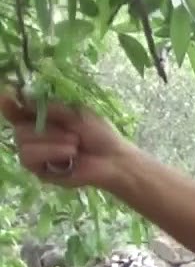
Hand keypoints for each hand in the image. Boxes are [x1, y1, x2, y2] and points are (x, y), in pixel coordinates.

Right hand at [0, 95, 135, 188]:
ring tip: (75, 145)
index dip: (9, 104)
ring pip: (22, 142)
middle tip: (73, 134)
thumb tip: (23, 97)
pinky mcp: (39, 171)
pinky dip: (50, 152)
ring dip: (50, 141)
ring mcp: (36, 154)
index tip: (7, 95)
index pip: (16, 111)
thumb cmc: (99, 134)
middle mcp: (34, 136)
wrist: (113, 159)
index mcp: (42, 119)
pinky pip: (29, 158)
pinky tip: (69, 155)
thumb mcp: (76, 113)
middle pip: (18, 128)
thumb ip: (50, 107)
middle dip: (46, 129)